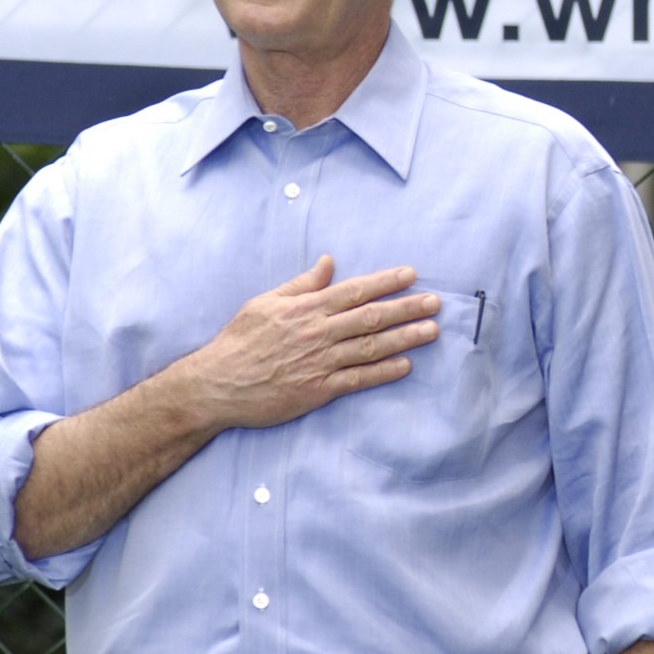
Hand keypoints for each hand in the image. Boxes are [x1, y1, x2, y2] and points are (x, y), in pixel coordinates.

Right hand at [177, 258, 441, 434]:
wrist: (217, 384)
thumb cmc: (239, 341)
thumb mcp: (265, 303)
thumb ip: (301, 284)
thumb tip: (328, 262)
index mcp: (306, 308)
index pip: (355, 291)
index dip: (386, 282)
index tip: (411, 275)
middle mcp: (318, 333)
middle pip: (372, 317)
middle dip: (407, 308)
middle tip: (436, 303)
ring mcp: (321, 362)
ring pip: (371, 347)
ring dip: (405, 338)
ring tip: (431, 331)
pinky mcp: (319, 390)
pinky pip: (359, 379)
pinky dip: (384, 372)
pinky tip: (406, 366)